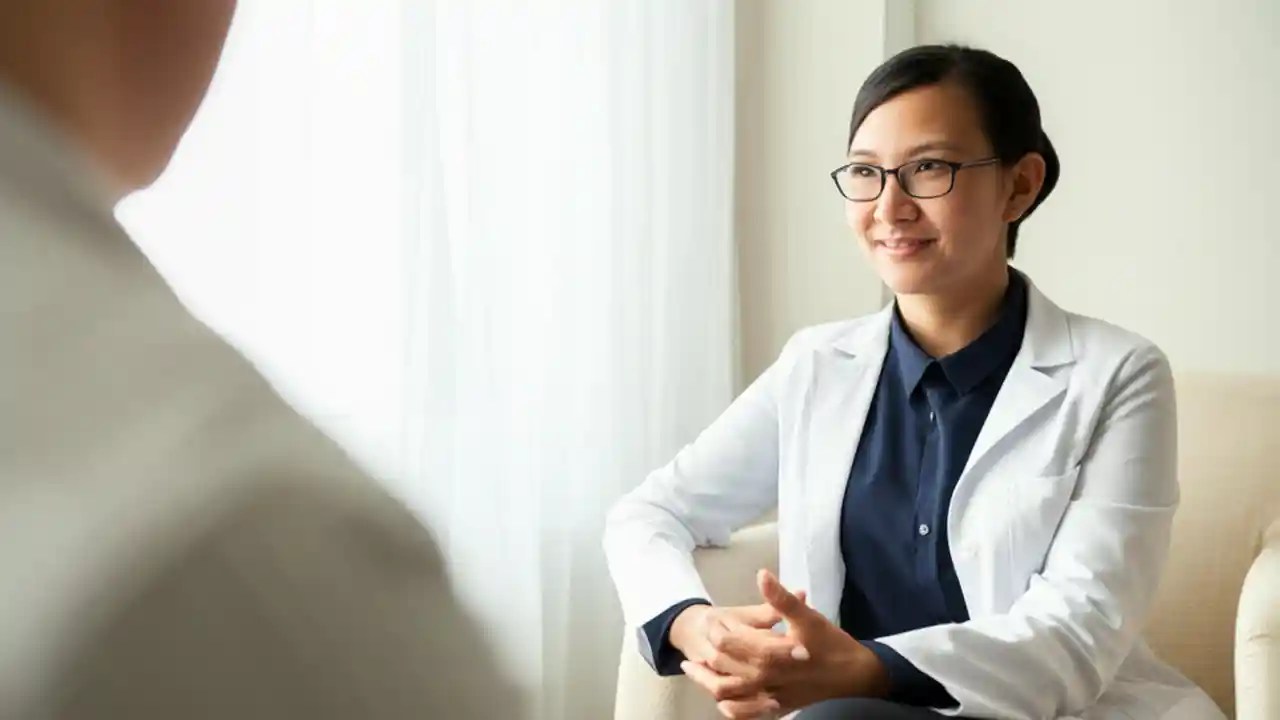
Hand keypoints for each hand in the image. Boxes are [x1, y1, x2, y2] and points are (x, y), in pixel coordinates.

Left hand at [682, 570, 889, 718]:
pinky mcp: (778, 710)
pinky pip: (746, 713)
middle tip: (700, 639)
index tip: (713, 620)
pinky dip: (730, 706)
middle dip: (708, 652)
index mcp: (770, 656)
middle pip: (724, 667)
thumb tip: (761, 574)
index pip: (729, 643)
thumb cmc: (832, 644)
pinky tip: (721, 698)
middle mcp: (766, 680)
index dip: (718, 630)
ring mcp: (771, 698)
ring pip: (728, 694)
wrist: (857, 678)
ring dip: (708, 681)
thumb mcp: (807, 617)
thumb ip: (781, 599)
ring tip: (693, 668)